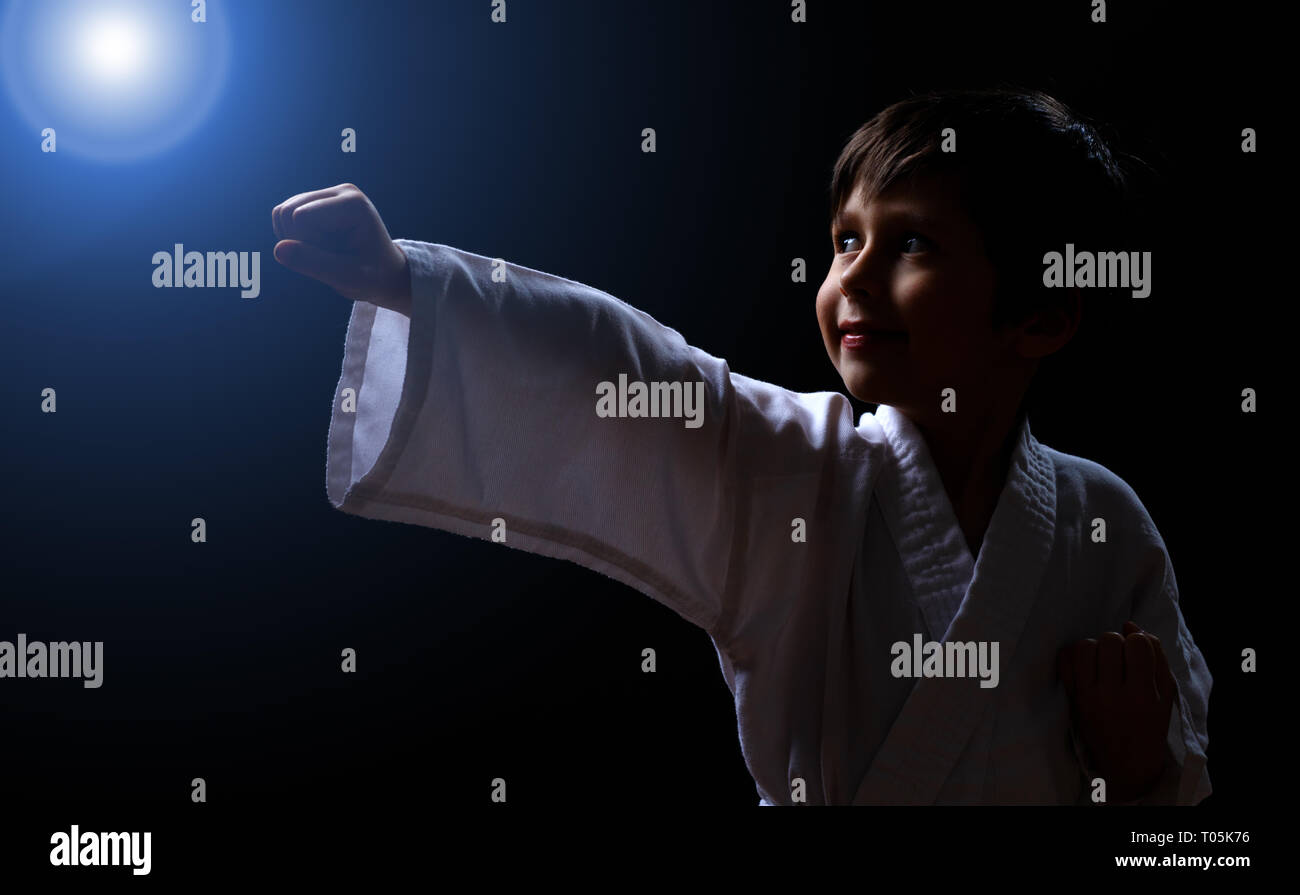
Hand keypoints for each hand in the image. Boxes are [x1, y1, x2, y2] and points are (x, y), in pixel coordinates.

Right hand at [272, 183, 411, 314]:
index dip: (308, 244)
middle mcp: (341, 191)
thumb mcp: (348, 278)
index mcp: (353, 204)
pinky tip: (319, 246)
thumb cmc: (373, 277)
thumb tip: (278, 249)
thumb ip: (315, 264)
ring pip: (281, 213)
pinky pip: (282, 216)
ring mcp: (328, 194)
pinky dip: (293, 237)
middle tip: (332, 256)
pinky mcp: (316, 202)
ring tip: (327, 252)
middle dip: (300, 241)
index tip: (338, 257)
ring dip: (296, 240)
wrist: (385, 273)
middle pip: (287, 212)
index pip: (300, 217)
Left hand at [1058, 621, 1176, 801]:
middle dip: (1116, 643)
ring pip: (1085, 647)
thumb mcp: (1165, 694)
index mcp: (1144, 695)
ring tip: (1103, 662)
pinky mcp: (1072, 700)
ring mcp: (1089, 697)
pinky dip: (1074, 656)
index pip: (1137, 644)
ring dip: (1095, 648)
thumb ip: (1155, 657)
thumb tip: (1130, 625)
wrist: (1126, 763)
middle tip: (1119, 659)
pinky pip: (1065, 662)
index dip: (1137, 641)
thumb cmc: (1150, 724)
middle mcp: (1114, 696)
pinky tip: (1086, 664)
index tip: (1137, 653)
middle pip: (1109, 641)